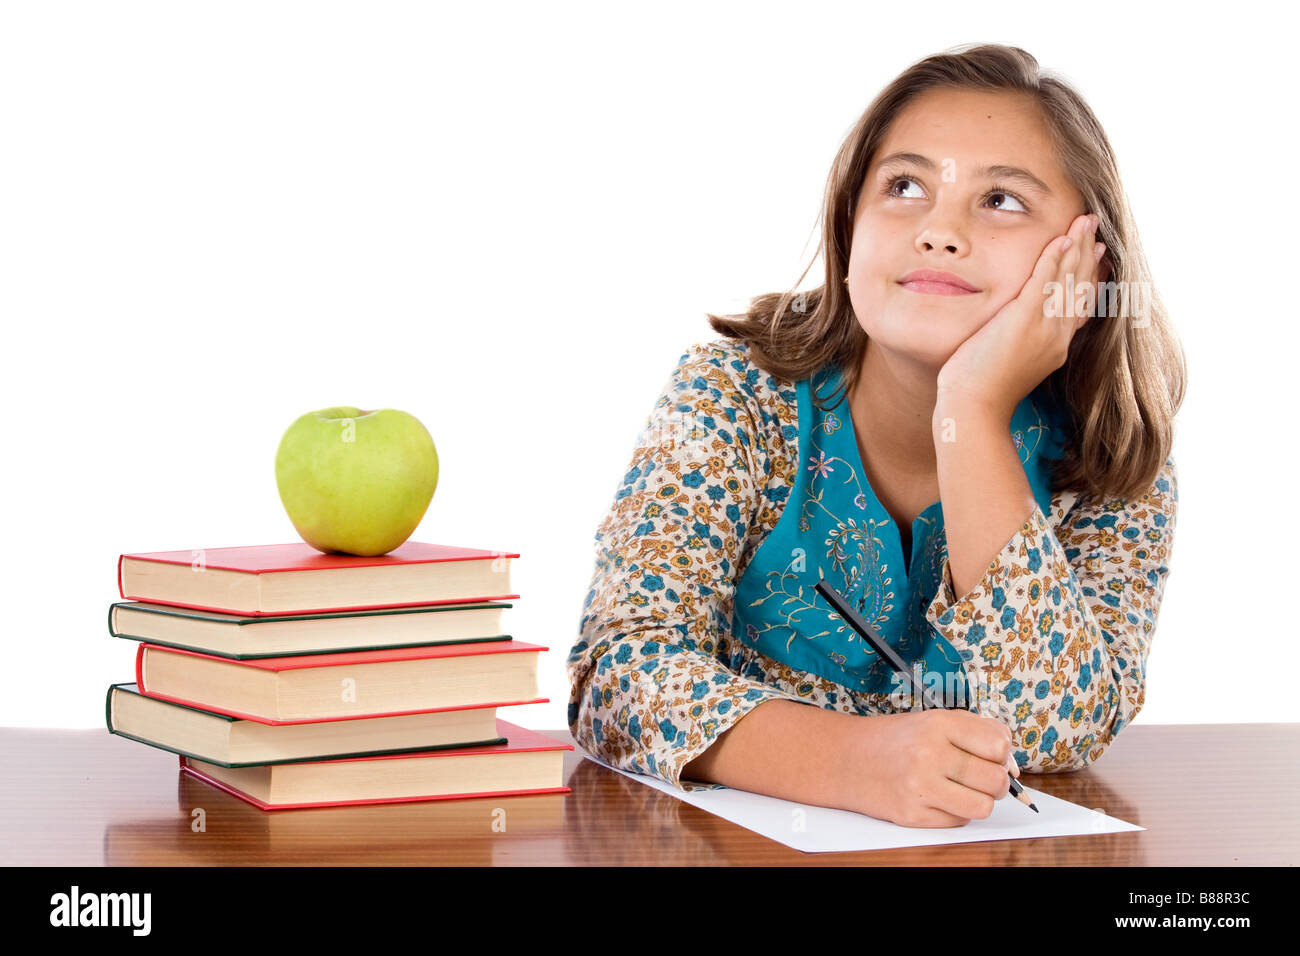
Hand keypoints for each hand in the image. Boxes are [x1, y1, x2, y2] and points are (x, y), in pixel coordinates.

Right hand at [850, 709, 1019, 827]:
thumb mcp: (934, 722)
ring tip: (963, 790)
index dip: (1002, 755)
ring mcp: (919, 786)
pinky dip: (956, 812)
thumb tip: (1014, 768)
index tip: (993, 757)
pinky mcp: (912, 814)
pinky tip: (939, 798)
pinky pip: (959, 821)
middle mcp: (928, 753)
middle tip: (980, 777)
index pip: (998, 745)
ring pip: (983, 806)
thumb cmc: (897, 740)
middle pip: (995, 780)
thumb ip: (979, 734)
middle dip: (996, 782)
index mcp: (938, 724)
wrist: (847, 759)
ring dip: (980, 801)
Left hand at [934, 213, 1110, 425]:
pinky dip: (1053, 259)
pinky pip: (1043, 283)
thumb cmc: (981, 392)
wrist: (974, 410)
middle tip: (1094, 226)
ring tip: (1085, 220)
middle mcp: (1057, 337)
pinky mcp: (1023, 323)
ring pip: (1066, 280)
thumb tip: (1016, 328)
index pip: (1080, 305)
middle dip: (1088, 253)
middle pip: (1079, 287)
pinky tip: (1060, 239)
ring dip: (1076, 246)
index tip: (1097, 255)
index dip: (1090, 277)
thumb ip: (1023, 343)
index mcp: (1055, 347)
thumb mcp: (1012, 363)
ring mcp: (1043, 329)